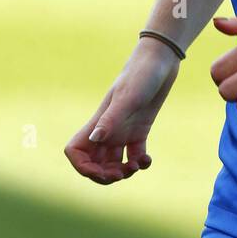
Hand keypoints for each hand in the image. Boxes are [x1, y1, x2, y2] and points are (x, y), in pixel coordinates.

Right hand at [64, 42, 179, 184]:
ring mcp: (123, 131)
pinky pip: (134, 156)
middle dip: (105, 175)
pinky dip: (140, 163)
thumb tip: (95, 140)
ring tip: (137, 165)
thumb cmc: (141, 75)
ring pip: (113, 163)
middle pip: (94, 163)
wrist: (160, 62)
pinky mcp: (140, 130)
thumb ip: (111, 119)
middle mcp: (108, 129)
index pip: (76, 151)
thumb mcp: (128, 98)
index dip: (82, 167)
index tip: (99, 171)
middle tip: (122, 173)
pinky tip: (147, 159)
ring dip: (123, 172)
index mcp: (98, 123)